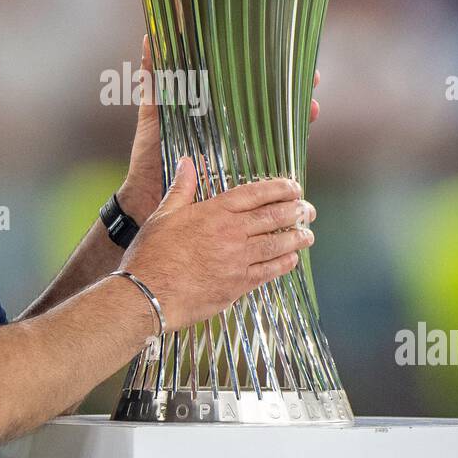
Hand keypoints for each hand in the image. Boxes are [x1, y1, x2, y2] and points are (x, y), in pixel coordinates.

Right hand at [117, 158, 316, 331]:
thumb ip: (181, 188)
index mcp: (214, 213)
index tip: (294, 186)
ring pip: (277, 245)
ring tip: (308, 234)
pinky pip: (268, 272)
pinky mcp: (237, 286)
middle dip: (295, 212)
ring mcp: (237, 261)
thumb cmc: (152, 254)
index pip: (255, 194)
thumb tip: (186, 163)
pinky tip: (291, 260)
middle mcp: (231, 234)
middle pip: (272, 218)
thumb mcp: (164, 215)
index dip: (279, 188)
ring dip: (296, 238)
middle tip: (308, 209)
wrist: (148, 294)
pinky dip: (283, 264)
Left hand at [118, 34, 320, 222]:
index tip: (288, 52)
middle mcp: (229, 127)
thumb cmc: (149, 154)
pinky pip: (270, 160)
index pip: (247, 83)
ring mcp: (238, 150)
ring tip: (312, 108)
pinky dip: (288, 152)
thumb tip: (148, 38)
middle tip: (310, 79)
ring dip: (298, 117)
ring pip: (276, 129)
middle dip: (293, 89)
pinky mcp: (241, 174)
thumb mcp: (151, 113)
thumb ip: (152, 81)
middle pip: (269, 104)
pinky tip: (300, 143)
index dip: (268, 68)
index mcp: (211, 110)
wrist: (147, 197)